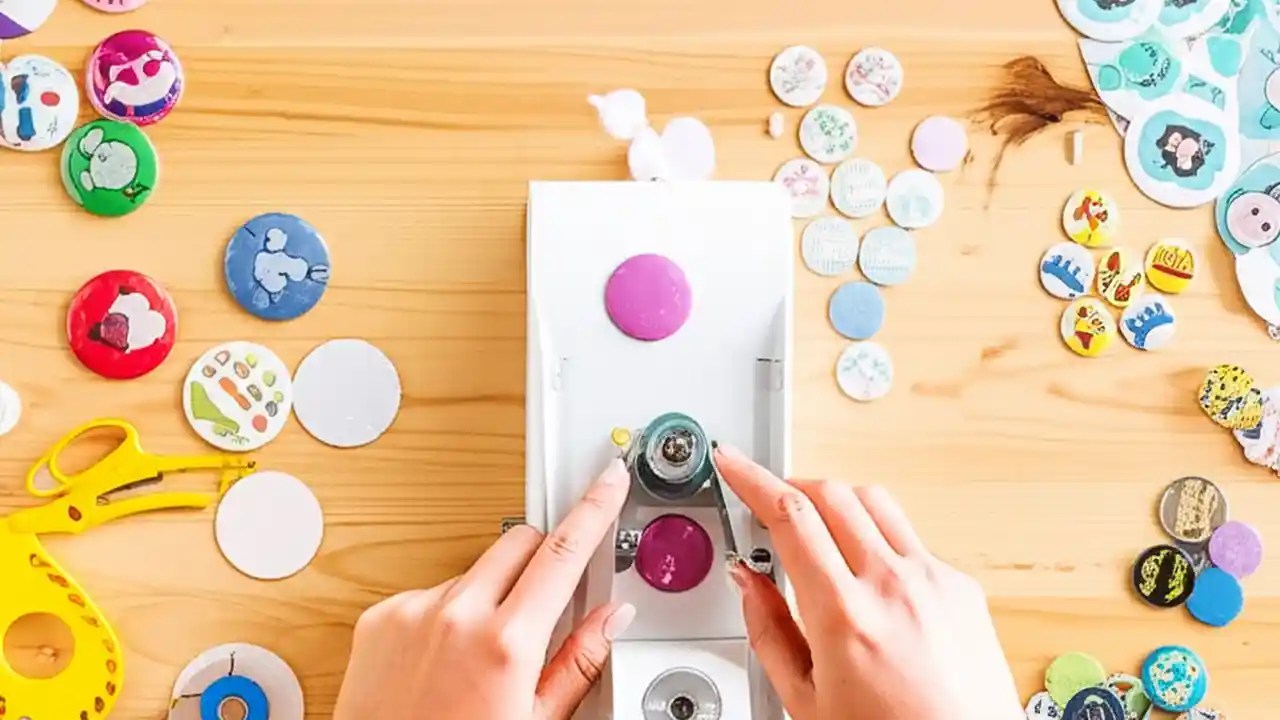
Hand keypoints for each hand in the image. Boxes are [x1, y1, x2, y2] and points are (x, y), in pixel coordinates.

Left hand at [334, 459, 634, 719]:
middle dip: (541, 560)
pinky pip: (430, 592)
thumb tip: (610, 619)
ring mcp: (412, 612)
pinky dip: (446, 613)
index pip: (563, 552)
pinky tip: (443, 658)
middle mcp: (457, 616)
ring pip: (475, 570)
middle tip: (545, 603)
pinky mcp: (379, 617)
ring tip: (481, 656)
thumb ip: (579, 661)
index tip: (608, 479)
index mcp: (506, 643)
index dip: (594, 509)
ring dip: (491, 594)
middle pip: (519, 544)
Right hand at [715, 445, 1021, 719]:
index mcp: (845, 614)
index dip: (751, 477)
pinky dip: (880, 540)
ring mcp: (935, 581)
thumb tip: (748, 582)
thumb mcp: (805, 702)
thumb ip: (768, 632)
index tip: (733, 462)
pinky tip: (869, 575)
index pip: (789, 515)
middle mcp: (894, 585)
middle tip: (767, 501)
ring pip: (876, 502)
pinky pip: (912, 540)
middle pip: (832, 492)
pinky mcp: (963, 588)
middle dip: (791, 485)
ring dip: (837, 502)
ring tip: (817, 531)